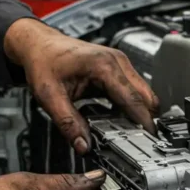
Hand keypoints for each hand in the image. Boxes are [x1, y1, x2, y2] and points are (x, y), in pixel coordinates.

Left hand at [3, 18, 158, 153]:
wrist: (39, 44)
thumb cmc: (44, 61)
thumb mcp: (49, 96)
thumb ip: (68, 123)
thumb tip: (83, 145)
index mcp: (104, 66)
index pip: (133, 98)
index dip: (143, 121)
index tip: (149, 139)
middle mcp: (117, 61)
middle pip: (145, 95)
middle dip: (145, 119)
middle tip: (140, 141)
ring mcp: (119, 63)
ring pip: (142, 92)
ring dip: (138, 112)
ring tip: (128, 132)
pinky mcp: (117, 68)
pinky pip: (133, 89)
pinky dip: (130, 105)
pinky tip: (118, 119)